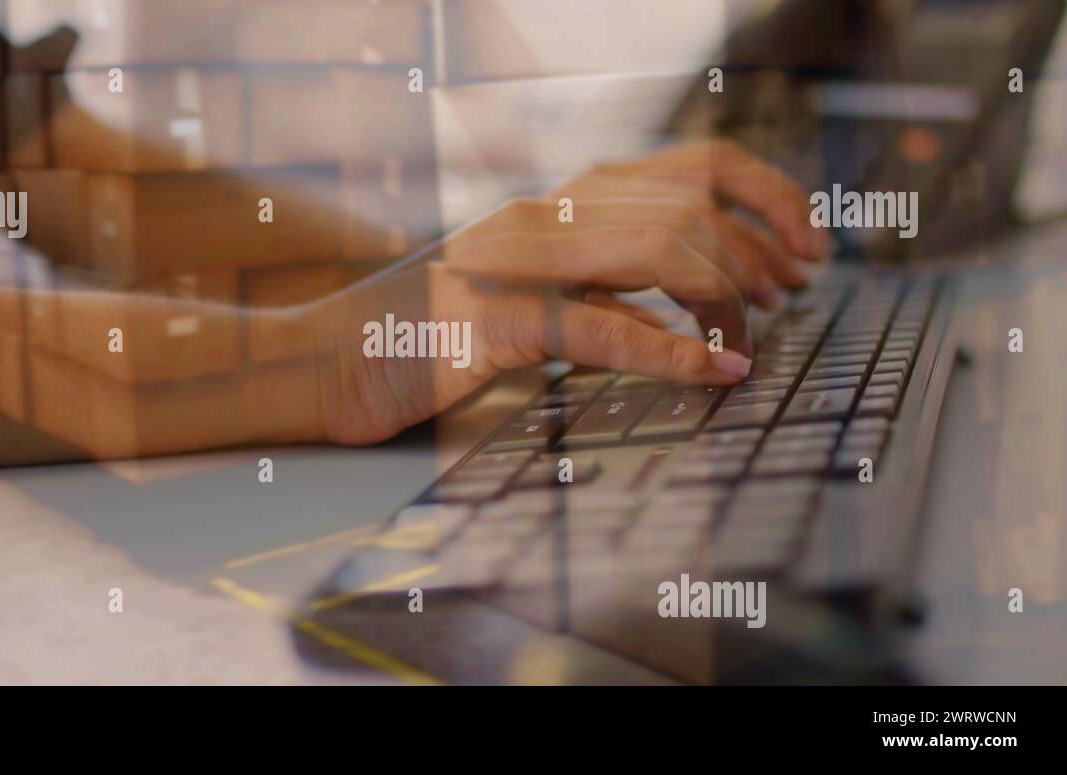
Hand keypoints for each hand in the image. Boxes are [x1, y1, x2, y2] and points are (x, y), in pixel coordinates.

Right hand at [305, 140, 828, 444]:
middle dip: (759, 247)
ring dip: (722, 293)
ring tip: (751, 331)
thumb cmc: (428, 332)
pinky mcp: (493, 321)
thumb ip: (601, 274)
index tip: (804, 243)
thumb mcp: (531, 288)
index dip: (766, 194)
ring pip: (655, 250)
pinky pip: (597, 326)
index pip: (690, 164)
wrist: (330, 358)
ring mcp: (518, 265)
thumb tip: (692, 287)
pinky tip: (712, 371)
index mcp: (560, 201)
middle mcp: (545, 217)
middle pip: (687, 201)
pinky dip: (668, 350)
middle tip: (786, 293)